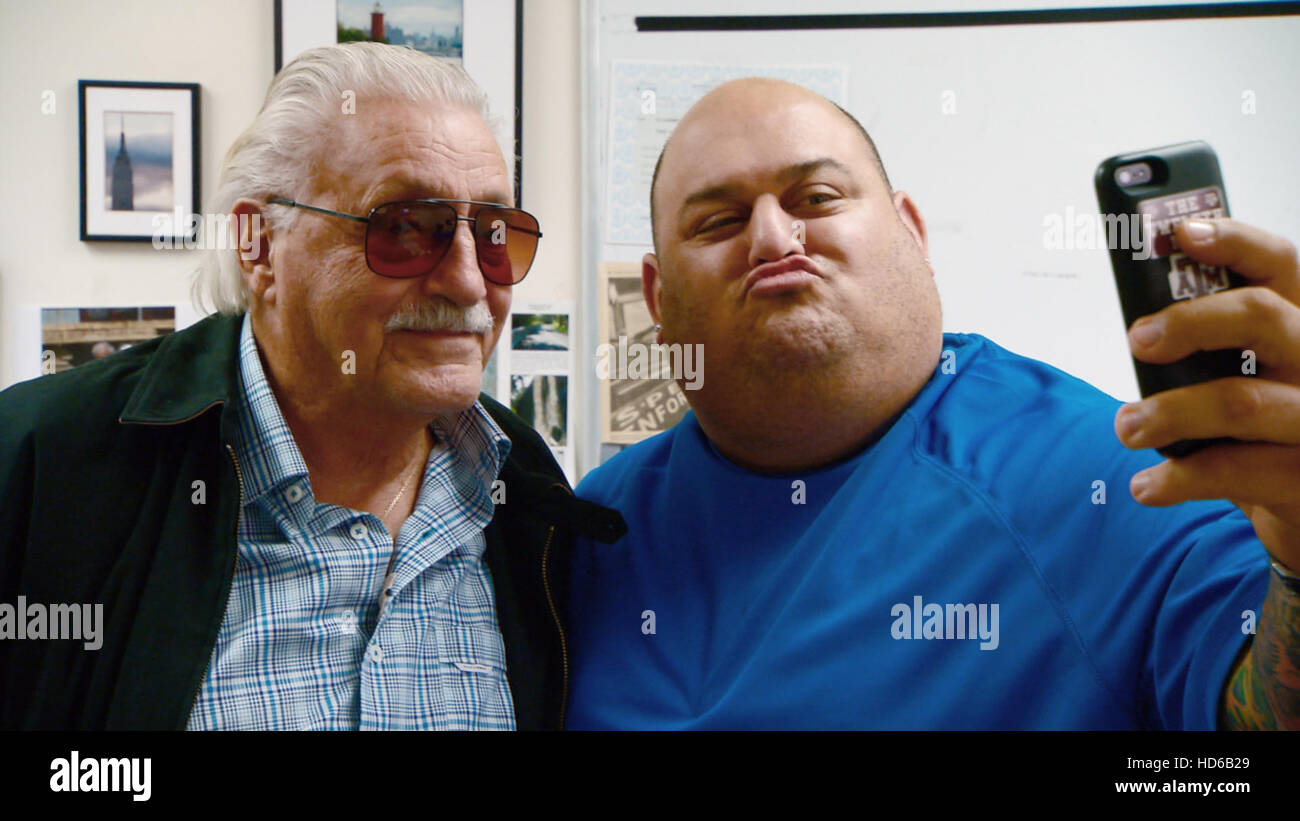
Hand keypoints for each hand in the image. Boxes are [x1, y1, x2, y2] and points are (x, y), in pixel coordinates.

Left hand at [1114, 217, 1299, 570]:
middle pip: (1263, 317)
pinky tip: (1146, 485)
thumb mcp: (1249, 377)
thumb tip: (1143, 324)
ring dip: (1167, 412)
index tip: (1182, 231)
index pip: (1282, 264)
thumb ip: (1214, 348)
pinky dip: (1177, 478)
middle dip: (1189, 322)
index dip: (1235, 240)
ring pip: (1241, 400)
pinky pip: (1236, 470)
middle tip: (1137, 341)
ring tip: (1127, 426)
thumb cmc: (1266, 431)